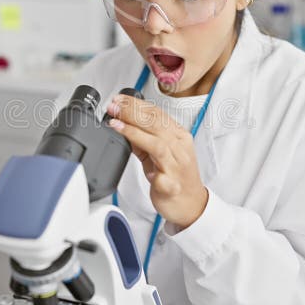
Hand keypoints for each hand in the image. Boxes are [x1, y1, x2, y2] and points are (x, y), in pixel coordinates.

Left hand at [106, 94, 207, 229]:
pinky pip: (163, 178)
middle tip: (114, 108)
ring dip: (135, 133)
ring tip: (116, 125)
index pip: (157, 113)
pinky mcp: (173, 187)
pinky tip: (144, 170)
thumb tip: (124, 123)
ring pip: (159, 145)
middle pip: (157, 125)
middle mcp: (180, 149)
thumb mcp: (158, 153)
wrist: (191, 204)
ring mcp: (178, 168)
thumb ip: (143, 139)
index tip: (119, 100)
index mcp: (179, 136)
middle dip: (132, 113)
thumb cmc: (176, 176)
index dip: (136, 105)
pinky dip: (153, 174)